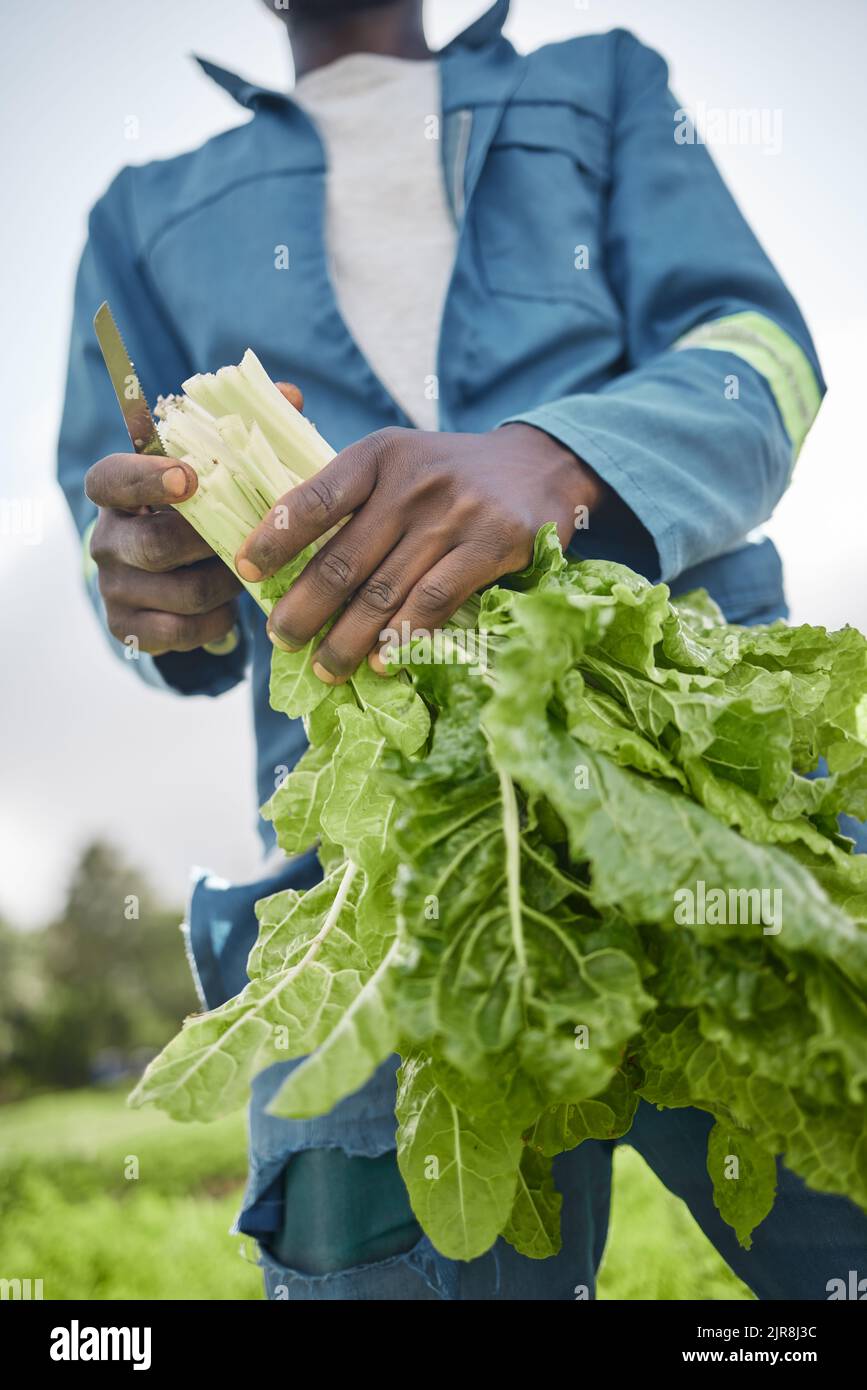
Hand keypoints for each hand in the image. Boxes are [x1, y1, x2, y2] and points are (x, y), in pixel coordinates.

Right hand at [84, 384, 303, 654]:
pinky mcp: (128, 628)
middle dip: (210, 545)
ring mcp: (113, 587)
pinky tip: (230, 609)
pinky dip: (216, 622)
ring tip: (251, 572)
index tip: (190, 476)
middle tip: (251, 538)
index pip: (110, 479)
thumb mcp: (216, 470)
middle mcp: (105, 539)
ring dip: (226, 585)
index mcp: (115, 491)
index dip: (145, 478)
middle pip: (153, 546)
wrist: (173, 576)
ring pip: (180, 593)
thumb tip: (291, 395)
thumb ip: (249, 429)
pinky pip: (181, 633)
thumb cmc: (200, 509)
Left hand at [235, 423, 604, 681]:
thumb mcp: (400, 462)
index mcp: (379, 455)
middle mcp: (413, 482)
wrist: (541, 466)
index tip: (245, 572)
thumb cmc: (451, 475)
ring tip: (324, 668)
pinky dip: (402, 638)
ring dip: (346, 639)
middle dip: (304, 608)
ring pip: (383, 592)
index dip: (274, 538)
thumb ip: (353, 497)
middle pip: (342, 559)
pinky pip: (435, 602)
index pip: (314, 498)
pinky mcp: (494, 545)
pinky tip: (380, 661)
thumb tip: (288, 562)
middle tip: (281, 639)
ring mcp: (455, 514)